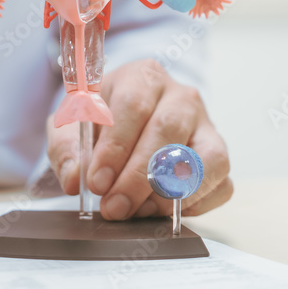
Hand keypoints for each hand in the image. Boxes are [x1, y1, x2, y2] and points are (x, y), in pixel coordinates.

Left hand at [46, 59, 232, 219]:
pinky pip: (222, 184)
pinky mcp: (218, 158)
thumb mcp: (71, 125)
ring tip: (141, 211)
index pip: (134, 105)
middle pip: (170, 130)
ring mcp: (207, 127)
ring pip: (209, 157)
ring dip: (174, 192)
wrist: (124, 121)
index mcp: (142, 77)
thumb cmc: (99, 120)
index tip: (96, 182)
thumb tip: (75, 179)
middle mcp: (181, 97)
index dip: (116, 147)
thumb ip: (66, 148)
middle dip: (140, 177)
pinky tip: (161, 210)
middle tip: (115, 206)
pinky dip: (195, 205)